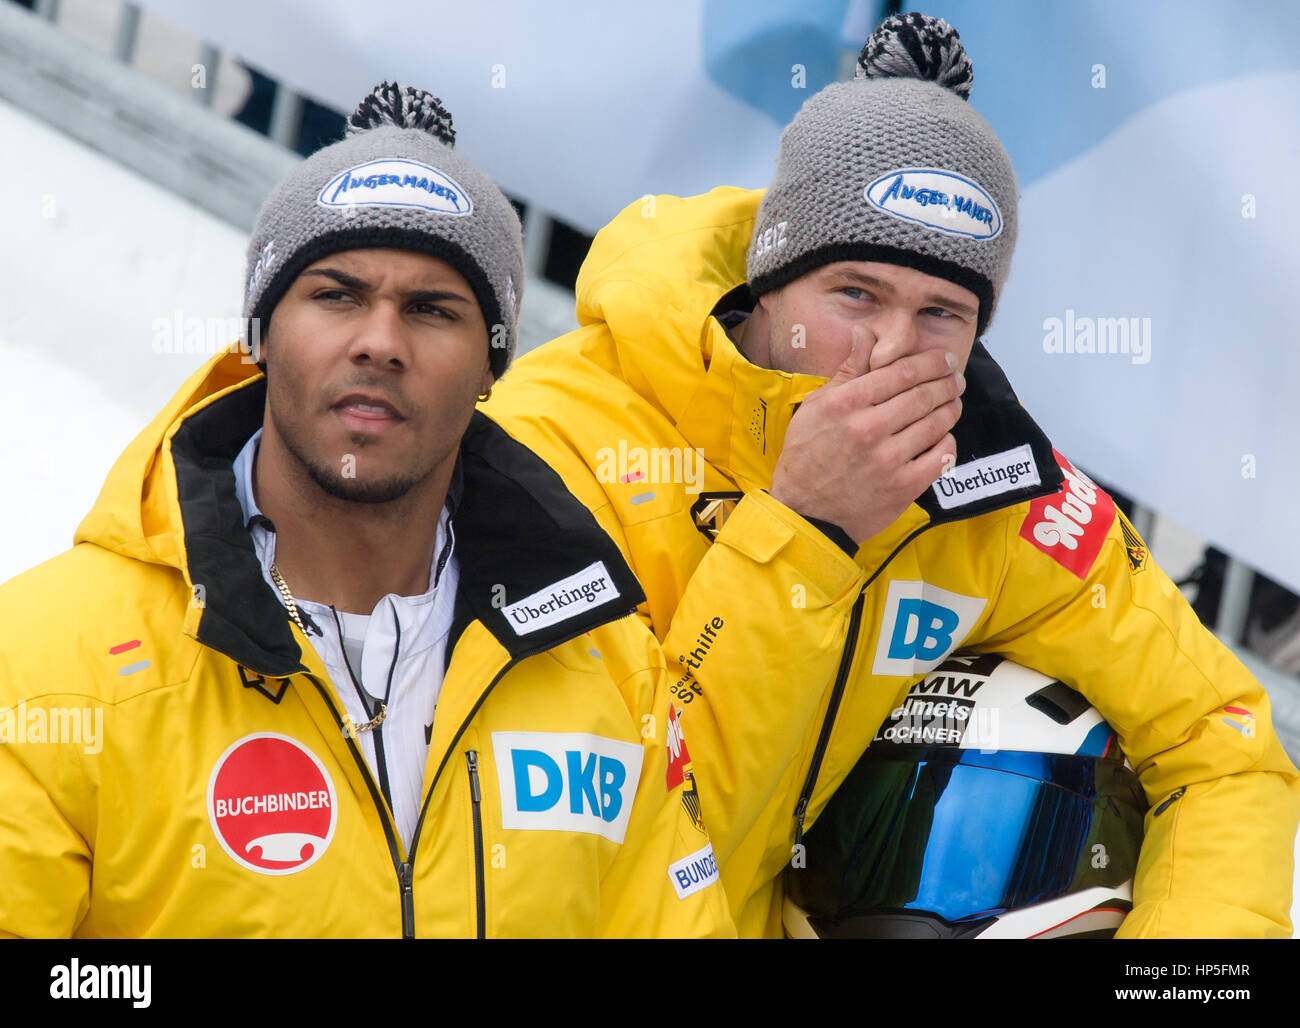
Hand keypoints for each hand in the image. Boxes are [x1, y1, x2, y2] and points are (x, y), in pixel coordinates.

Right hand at [769, 327, 963, 543]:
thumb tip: (865, 332)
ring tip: (953, 402)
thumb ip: (848, 370)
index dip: (931, 362)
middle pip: (924, 394)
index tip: (944, 360)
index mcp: (846, 404)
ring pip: (936, 423)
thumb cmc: (807, 455)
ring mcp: (887, 459)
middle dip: (948, 382)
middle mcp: (868, 429)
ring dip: (951, 408)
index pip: (902, 372)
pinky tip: (943, 437)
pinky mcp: (902, 487)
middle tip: (956, 378)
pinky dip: (948, 443)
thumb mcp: (816, 406)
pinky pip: (941, 456)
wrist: (806, 511)